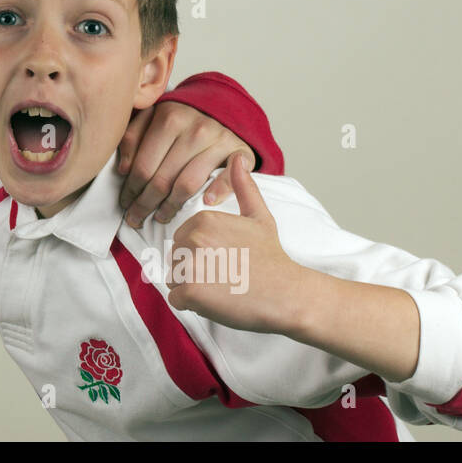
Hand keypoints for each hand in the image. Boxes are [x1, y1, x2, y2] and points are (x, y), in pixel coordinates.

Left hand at [118, 101, 255, 226]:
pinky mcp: (241, 151)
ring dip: (171, 206)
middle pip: (163, 178)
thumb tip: (124, 168)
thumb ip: (132, 136)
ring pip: (188, 184)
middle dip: (145, 204)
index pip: (143, 166)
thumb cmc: (181, 122)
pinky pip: (229, 176)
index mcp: (169, 117)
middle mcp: (195, 128)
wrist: (222, 110)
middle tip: (136, 218)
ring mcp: (220, 140)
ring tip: (160, 217)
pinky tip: (206, 202)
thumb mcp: (152, 118)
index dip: (130, 190)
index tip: (124, 203)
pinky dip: (219, 191)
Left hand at [164, 154, 307, 334]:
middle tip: (227, 275)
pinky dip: (194, 305)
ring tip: (223, 287)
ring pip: (174, 279)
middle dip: (196, 271)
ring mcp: (190, 265)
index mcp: (203, 220)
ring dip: (193, 288)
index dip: (202, 254)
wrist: (287, 295)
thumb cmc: (272, 258)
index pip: (182, 240)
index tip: (227, 259)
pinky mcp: (191, 291)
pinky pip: (177, 300)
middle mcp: (193, 239)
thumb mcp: (259, 217)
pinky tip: (218, 300)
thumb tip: (237, 157)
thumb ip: (243, 188)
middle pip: (176, 259)